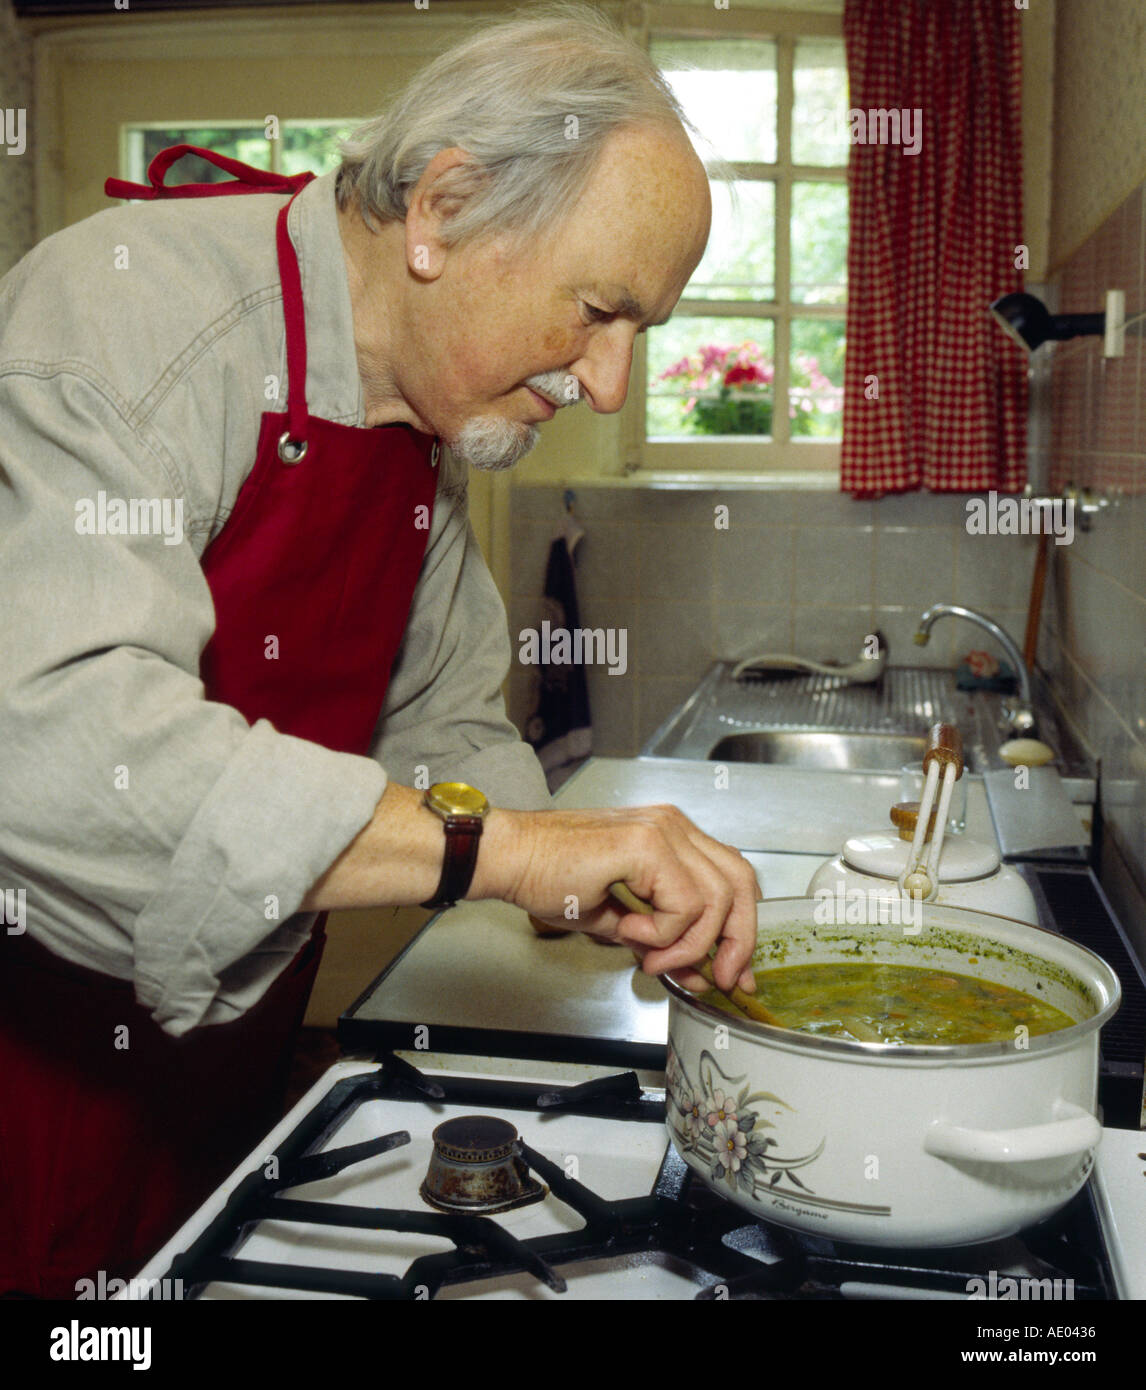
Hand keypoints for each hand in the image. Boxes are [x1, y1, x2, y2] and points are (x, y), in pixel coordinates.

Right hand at [478, 802, 758, 993]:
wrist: (511, 860)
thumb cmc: (552, 879)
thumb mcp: (622, 919)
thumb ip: (664, 940)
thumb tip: (697, 972)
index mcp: (673, 835)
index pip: (733, 877)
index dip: (742, 928)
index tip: (733, 970)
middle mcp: (675, 826)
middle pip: (740, 883)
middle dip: (736, 940)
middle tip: (715, 978)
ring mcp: (664, 830)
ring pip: (716, 900)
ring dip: (687, 945)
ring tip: (650, 957)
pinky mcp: (648, 843)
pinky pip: (684, 905)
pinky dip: (664, 934)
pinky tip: (629, 933)